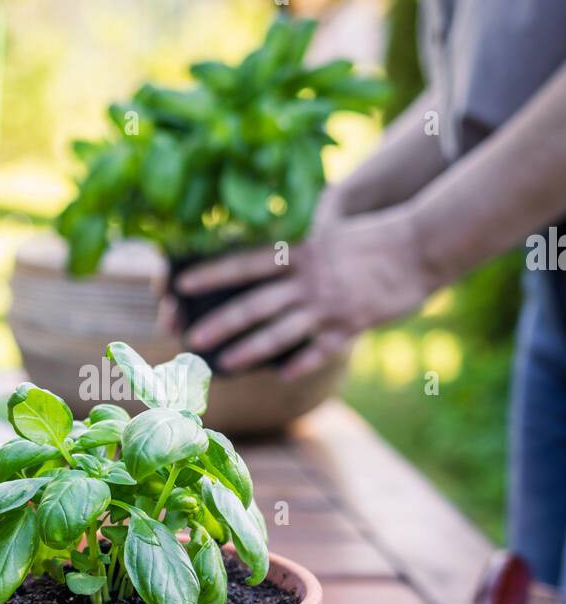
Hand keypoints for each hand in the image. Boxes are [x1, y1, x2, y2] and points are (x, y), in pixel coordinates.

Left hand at [177, 206, 429, 376]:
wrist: (422, 245)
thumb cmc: (374, 235)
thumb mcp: (333, 226)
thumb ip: (302, 240)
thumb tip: (273, 247)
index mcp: (301, 251)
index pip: (245, 263)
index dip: (211, 274)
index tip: (181, 284)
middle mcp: (309, 280)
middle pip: (255, 305)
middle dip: (220, 324)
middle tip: (191, 339)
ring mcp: (328, 306)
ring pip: (280, 333)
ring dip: (249, 351)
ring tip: (224, 364)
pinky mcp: (351, 326)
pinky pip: (319, 351)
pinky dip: (300, 365)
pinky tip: (282, 377)